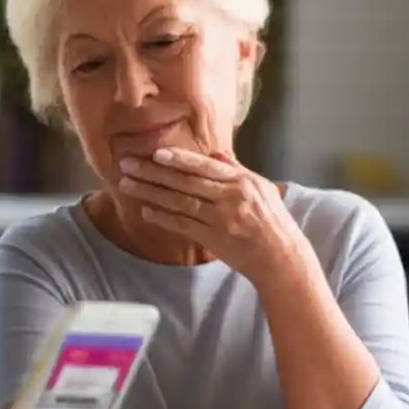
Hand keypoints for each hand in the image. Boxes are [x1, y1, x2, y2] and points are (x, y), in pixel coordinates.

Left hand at [118, 148, 310, 282]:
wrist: (281, 257)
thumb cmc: (272, 220)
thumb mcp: (261, 188)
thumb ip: (236, 170)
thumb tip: (214, 153)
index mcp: (242, 182)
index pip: (204, 166)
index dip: (178, 158)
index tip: (155, 152)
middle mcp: (231, 198)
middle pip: (186, 182)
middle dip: (153, 172)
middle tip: (127, 164)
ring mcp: (221, 220)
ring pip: (180, 202)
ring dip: (150, 192)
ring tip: (127, 185)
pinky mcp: (213, 240)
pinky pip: (183, 226)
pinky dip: (163, 218)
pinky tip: (145, 211)